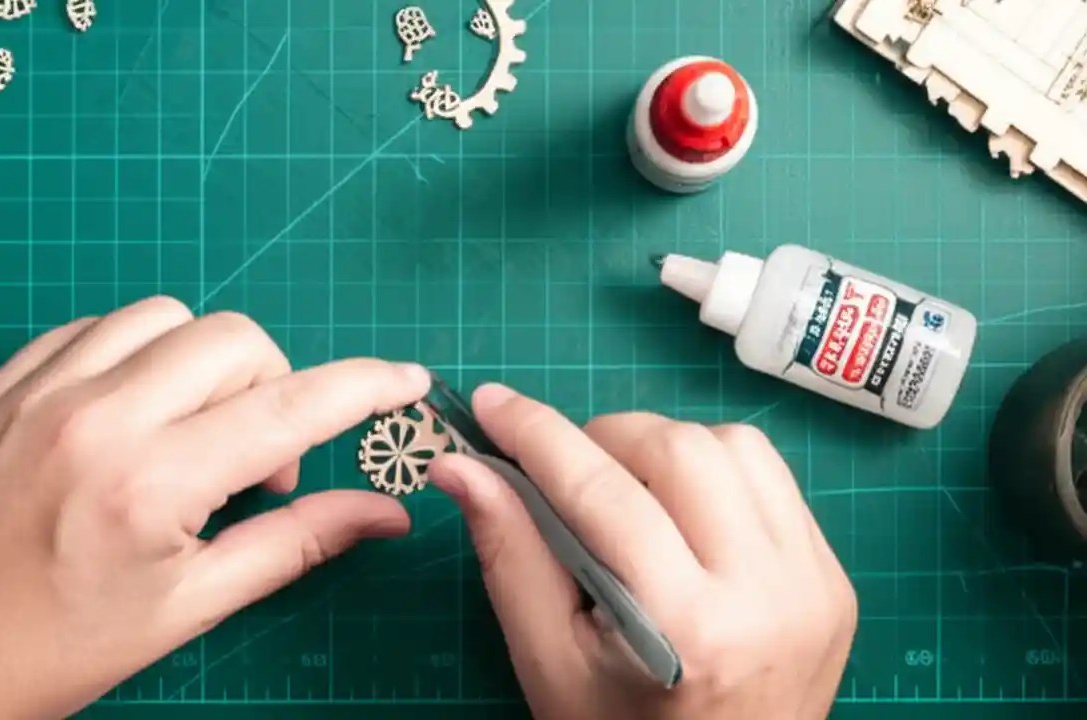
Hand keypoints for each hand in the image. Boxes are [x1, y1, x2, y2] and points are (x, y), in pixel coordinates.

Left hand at [0, 297, 429, 718]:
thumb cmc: (56, 652)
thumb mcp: (188, 607)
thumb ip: (295, 543)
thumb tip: (387, 513)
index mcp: (150, 485)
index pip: (290, 408)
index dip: (363, 387)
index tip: (403, 379)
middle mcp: (94, 418)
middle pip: (233, 340)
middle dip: (273, 386)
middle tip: (254, 464)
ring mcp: (36, 392)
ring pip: (163, 317)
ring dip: (202, 364)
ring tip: (186, 434)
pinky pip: (90, 328)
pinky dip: (132, 358)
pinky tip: (126, 417)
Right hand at [429, 384, 855, 719]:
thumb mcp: (547, 662)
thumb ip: (509, 555)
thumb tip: (460, 466)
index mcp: (686, 628)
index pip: (603, 494)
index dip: (538, 436)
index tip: (492, 404)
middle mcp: (767, 594)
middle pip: (680, 449)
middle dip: (605, 438)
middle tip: (564, 470)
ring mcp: (814, 583)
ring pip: (735, 446)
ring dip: (667, 447)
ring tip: (628, 490)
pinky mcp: (834, 578)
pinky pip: (772, 479)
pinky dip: (717, 474)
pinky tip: (683, 513)